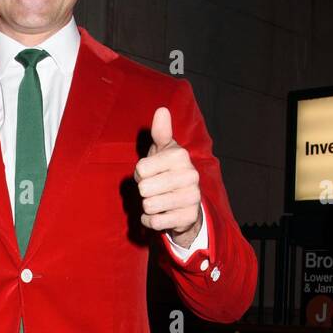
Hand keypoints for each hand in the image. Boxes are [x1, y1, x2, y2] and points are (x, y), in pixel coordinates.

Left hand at [134, 107, 201, 247]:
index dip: (140, 173)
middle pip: (144, 189)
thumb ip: (160, 132)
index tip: (151, 173)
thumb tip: (161, 110)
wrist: (186, 201)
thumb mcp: (163, 150)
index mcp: (181, 156)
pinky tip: (160, 214)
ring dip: (148, 206)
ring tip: (159, 200)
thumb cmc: (168, 170)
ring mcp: (192, 197)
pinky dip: (151, 220)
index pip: (141, 169)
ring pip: (149, 206)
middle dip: (144, 191)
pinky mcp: (188, 217)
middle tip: (155, 188)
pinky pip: (155, 222)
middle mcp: (190, 175)